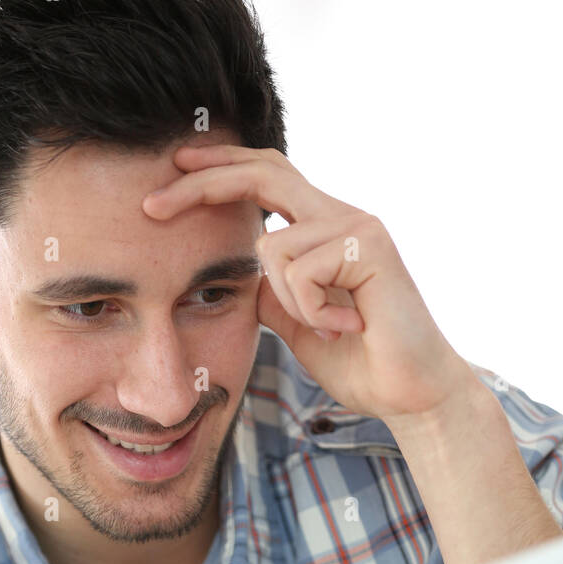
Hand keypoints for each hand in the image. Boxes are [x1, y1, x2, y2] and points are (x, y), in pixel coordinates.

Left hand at [142, 143, 476, 424]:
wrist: (411, 394)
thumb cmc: (361, 361)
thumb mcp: (297, 325)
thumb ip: (271, 295)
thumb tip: (240, 279)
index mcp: (324, 228)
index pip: (266, 176)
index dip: (220, 169)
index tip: (173, 169)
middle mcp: (343, 216)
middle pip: (263, 172)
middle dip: (202, 184)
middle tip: (151, 207)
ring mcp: (359, 226)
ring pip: (273, 248)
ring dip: (289, 303)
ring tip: (331, 327)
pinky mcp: (370, 247)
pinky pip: (299, 274)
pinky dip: (312, 313)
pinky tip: (348, 327)